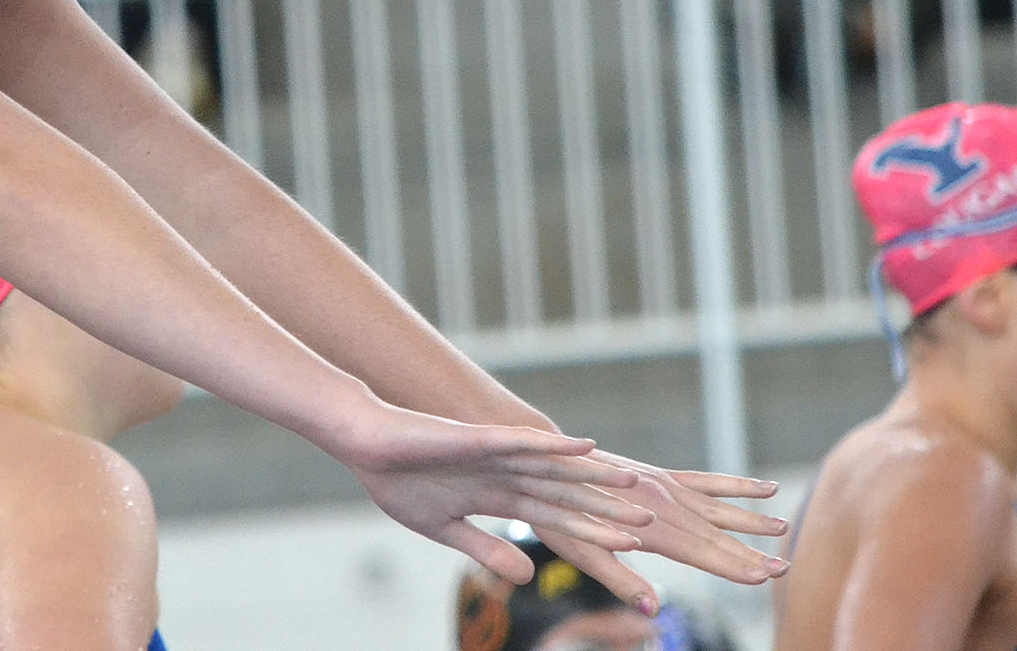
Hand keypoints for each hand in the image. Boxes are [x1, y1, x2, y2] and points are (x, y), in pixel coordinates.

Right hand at [331, 401, 660, 585]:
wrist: (365, 447)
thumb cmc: (398, 484)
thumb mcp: (446, 531)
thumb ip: (487, 551)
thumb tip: (526, 577)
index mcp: (498, 498)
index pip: (555, 518)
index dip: (591, 531)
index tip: (630, 547)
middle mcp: (506, 474)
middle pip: (566, 494)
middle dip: (606, 508)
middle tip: (651, 520)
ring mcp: (496, 456)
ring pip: (556, 469)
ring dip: (594, 476)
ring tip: (634, 483)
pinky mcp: (479, 440)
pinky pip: (523, 443)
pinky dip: (554, 446)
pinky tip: (585, 447)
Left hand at [533, 448, 787, 613]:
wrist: (545, 459)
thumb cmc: (555, 512)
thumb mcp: (577, 550)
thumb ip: (617, 578)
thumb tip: (651, 610)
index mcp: (643, 522)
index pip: (695, 551)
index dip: (729, 566)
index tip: (761, 577)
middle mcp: (660, 499)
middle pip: (713, 533)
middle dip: (749, 553)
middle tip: (784, 569)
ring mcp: (664, 483)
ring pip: (718, 507)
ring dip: (752, 521)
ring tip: (784, 529)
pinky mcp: (662, 475)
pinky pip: (707, 482)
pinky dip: (737, 486)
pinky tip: (767, 488)